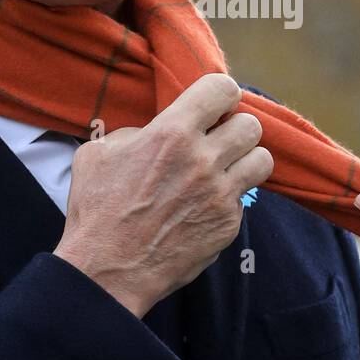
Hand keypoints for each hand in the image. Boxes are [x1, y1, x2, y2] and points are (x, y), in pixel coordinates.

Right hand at [54, 73, 273, 318]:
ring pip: (262, 160)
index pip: (222, 89)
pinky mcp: (227, 225)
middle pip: (251, 125)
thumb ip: (135, 132)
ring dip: (245, 160)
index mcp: (172, 134)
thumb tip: (155, 130)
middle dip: (235, 128)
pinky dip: (228, 199)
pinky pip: (243, 199)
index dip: (221, 93)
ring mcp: (220, 195)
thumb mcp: (98, 153)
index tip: (214, 105)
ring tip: (224, 168)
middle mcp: (203, 160)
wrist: (107, 271)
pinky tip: (203, 206)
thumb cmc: (96, 209)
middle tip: (218, 140)